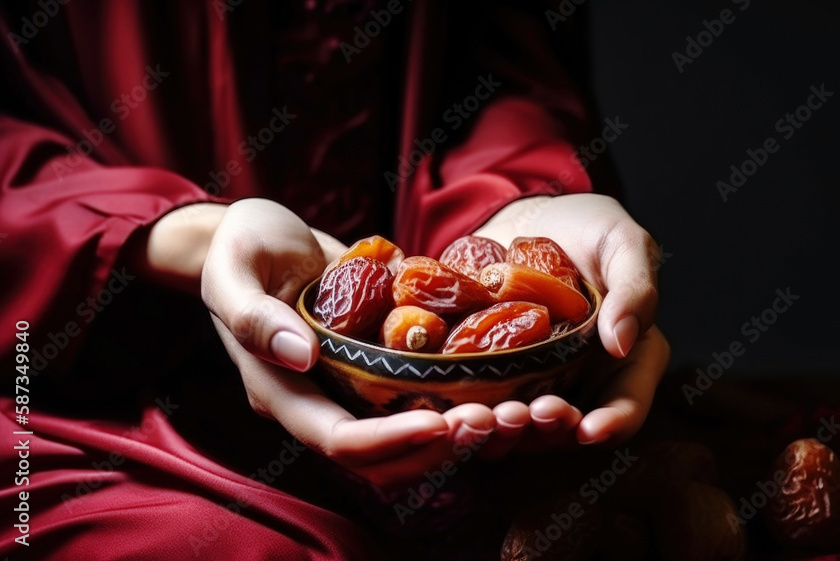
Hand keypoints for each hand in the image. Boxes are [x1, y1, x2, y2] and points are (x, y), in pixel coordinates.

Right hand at [197, 198, 495, 487]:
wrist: (260, 238)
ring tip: (506, 413)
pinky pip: (420, 401)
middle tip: (491, 422)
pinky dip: (458, 402)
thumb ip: (254, 315)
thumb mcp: (234, 269)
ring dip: (456, 437)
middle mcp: (319, 403)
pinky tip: (500, 384)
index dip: (388, 440)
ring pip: (407, 442)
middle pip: (380, 459)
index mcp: (280, 391)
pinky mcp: (377, 371)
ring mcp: (349, 390)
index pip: (335, 440)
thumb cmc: (241, 247)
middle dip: (436, 449)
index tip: (438, 423)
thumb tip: (301, 355)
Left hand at [474, 194, 669, 449]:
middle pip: (565, 431)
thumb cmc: (588, 231)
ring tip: (479, 416)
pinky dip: (458, 412)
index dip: (612, 425)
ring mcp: (529, 386)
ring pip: (515, 429)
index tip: (589, 428)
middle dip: (543, 432)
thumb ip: (635, 288)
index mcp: (623, 362)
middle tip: (523, 414)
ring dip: (497, 432)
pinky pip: (473, 405)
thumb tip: (623, 341)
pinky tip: (443, 407)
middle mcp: (577, 385)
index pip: (626, 406)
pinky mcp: (485, 378)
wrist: (526, 219)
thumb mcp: (622, 244)